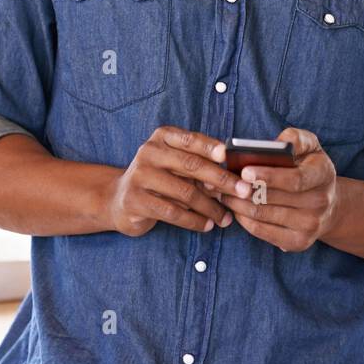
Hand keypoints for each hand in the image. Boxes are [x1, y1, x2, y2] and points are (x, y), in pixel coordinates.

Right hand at [106, 126, 249, 237]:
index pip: (190, 139)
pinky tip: (207, 225)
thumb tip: (231, 182)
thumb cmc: (159, 179)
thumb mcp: (175, 165)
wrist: (119, 199)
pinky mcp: (136, 200)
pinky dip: (194, 221)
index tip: (227, 155)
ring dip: (211, 207)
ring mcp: (140, 176)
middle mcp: (149, 152)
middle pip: (192, 165)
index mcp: (162, 137)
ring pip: (185, 192)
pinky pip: (173, 212)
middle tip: (244, 191)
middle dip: (222, 180)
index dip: (210, 146)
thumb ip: (199, 167)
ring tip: (226, 218)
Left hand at [218, 128, 337, 252]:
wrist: (330, 205)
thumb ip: (296, 138)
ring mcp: (310, 225)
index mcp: (323, 174)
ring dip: (237, 203)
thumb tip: (279, 142)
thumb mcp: (310, 146)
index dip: (268, 176)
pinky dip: (243, 218)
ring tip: (222, 192)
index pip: (294, 179)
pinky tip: (234, 207)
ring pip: (262, 214)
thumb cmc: (310, 168)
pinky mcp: (298, 242)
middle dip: (243, 189)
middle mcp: (320, 201)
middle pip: (273, 198)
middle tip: (221, 181)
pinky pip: (261, 231)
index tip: (245, 171)